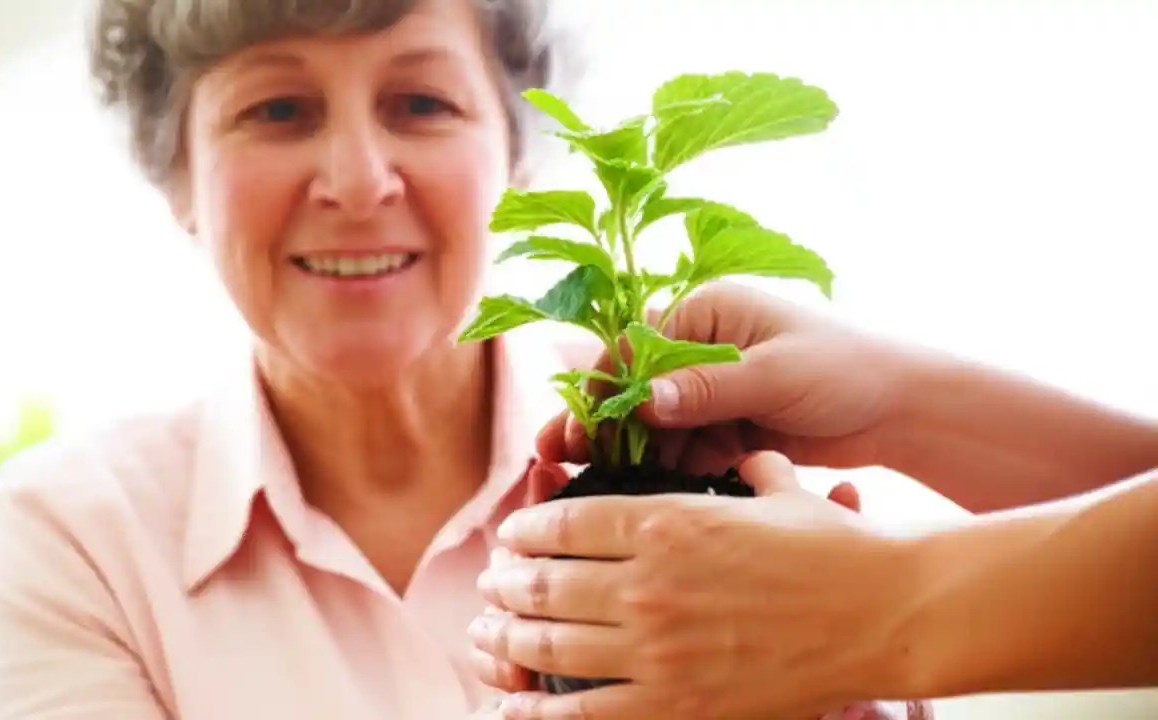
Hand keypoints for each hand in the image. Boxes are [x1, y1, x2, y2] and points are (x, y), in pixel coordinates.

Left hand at [467, 451, 921, 719]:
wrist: (886, 612)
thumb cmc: (835, 548)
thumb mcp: (779, 491)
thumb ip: (746, 468)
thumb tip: (745, 451)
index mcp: (664, 522)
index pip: (562, 522)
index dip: (524, 530)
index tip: (511, 538)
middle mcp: (647, 582)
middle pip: (542, 585)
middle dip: (504, 588)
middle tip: (489, 590)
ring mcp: (657, 648)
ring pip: (550, 646)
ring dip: (505, 643)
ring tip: (485, 639)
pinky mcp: (677, 703)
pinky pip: (585, 714)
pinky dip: (537, 714)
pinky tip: (511, 708)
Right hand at [540, 281, 919, 472]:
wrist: (904, 411)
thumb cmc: (847, 370)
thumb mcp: (775, 374)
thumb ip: (707, 387)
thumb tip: (643, 400)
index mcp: (707, 311)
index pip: (634, 347)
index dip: (602, 389)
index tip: (579, 431)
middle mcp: (701, 344)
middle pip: (634, 387)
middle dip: (605, 424)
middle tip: (566, 460)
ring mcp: (712, 387)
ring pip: (653, 422)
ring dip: (631, 451)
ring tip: (600, 485)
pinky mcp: (726, 423)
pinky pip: (682, 446)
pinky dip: (666, 467)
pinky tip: (647, 491)